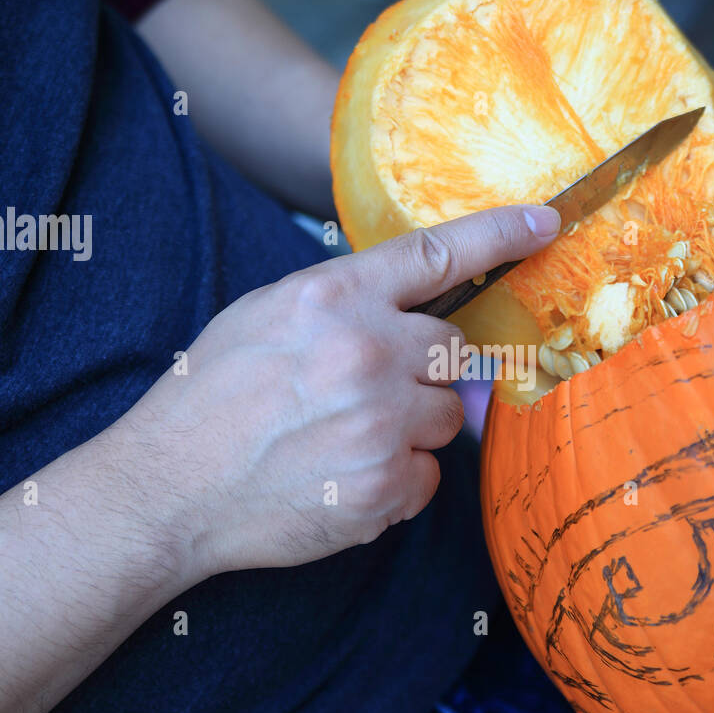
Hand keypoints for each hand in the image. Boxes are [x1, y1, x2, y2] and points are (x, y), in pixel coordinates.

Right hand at [113, 204, 560, 577]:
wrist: (169, 487)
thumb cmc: (211, 396)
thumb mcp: (265, 314)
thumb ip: (344, 302)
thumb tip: (411, 305)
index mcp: (333, 299)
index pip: (437, 254)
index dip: (500, 236)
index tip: (544, 225)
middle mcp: (366, 354)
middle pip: (454, 349)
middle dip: (425, 369)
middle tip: (369, 389)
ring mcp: (381, 423)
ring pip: (449, 415)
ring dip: (412, 425)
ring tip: (345, 437)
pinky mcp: (385, 486)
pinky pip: (430, 476)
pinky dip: (398, 479)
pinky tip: (344, 475)